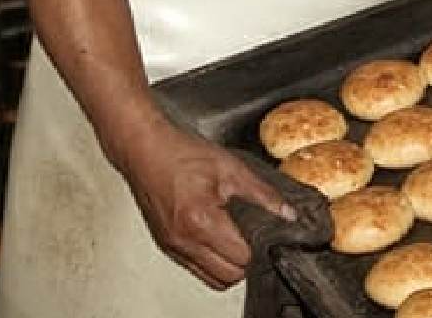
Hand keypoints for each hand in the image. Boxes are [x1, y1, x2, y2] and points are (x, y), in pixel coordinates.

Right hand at [106, 115, 293, 289]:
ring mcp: (173, 246)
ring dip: (227, 266)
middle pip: (228, 277)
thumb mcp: (231, 168)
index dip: (258, 248)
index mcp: (202, 221)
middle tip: (251, 237)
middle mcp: (184, 240)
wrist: (144, 150)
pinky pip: (194, 269)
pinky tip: (216, 239)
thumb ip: (263, 194)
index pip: (241, 259)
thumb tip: (287, 213)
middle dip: (245, 261)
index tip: (263, 234)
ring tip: (234, 239)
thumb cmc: (181, 154)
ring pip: (211, 279)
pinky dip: (210, 262)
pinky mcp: (166, 246)